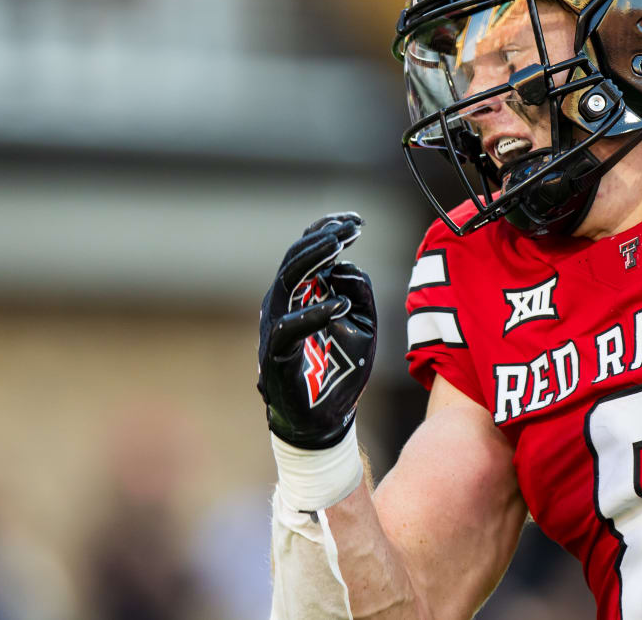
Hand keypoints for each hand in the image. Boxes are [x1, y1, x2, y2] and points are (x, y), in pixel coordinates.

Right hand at [257, 212, 376, 448]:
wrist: (325, 420)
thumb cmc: (342, 368)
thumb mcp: (365, 325)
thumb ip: (361, 292)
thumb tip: (349, 268)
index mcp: (304, 293)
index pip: (309, 251)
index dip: (328, 230)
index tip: (356, 220)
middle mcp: (285, 302)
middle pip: (297, 258)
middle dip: (323, 238)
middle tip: (350, 228)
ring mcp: (277, 325)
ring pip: (287, 281)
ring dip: (313, 260)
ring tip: (339, 247)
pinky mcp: (276, 353)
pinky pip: (289, 327)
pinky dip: (315, 313)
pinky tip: (341, 305)